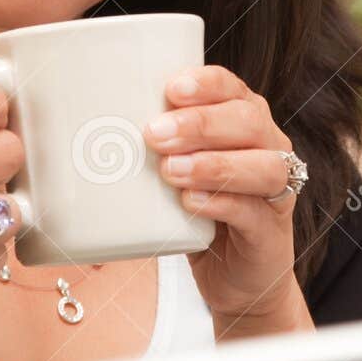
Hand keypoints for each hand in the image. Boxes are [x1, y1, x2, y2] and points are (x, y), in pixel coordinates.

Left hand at [143, 64, 312, 336]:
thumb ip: (151, 147)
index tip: (171, 88)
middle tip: (155, 134)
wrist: (235, 276)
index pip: (231, 88)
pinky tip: (190, 202)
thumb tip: (85, 128)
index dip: (206, 84)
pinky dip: (221, 203)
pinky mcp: (271, 232)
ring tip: (171, 170)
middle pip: (248, 120)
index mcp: (244, 120)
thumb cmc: (198, 212)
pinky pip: (254, 210)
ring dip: (213, 164)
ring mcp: (276, 190)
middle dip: (201, 124)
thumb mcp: (174, 170)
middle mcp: (269, 147)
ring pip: (263, 164)